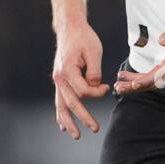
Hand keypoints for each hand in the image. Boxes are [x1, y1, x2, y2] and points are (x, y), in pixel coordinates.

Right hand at [52, 23, 109, 137]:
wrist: (70, 28)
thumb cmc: (83, 38)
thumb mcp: (94, 51)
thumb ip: (94, 71)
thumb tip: (96, 87)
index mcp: (68, 70)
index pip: (83, 91)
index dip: (97, 93)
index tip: (107, 87)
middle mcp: (59, 77)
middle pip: (71, 103)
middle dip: (83, 117)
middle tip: (95, 129)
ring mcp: (57, 80)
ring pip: (61, 106)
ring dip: (68, 122)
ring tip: (76, 135)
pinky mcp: (60, 81)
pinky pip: (59, 101)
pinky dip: (61, 114)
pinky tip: (63, 125)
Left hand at [113, 14, 164, 92]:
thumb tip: (162, 40)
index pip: (162, 73)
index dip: (147, 79)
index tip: (133, 84)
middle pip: (155, 82)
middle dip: (136, 86)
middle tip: (119, 88)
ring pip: (153, 82)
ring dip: (135, 85)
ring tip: (119, 85)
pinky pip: (155, 78)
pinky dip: (141, 80)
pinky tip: (129, 78)